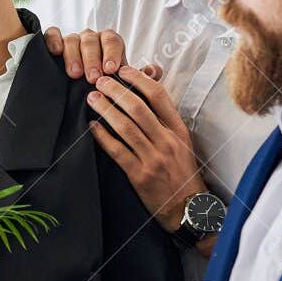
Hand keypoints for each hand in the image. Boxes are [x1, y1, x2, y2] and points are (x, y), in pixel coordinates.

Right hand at [43, 26, 162, 83]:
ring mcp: (72, 40)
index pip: (112, 40)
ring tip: (75, 75)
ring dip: (73, 56)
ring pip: (72, 39)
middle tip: (93, 78)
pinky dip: (53, 40)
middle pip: (91, 40)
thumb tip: (153, 71)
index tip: (111, 70)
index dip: (112, 53)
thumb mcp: (123, 84)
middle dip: (93, 59)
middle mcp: (91, 39)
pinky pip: (52, 34)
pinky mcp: (53, 42)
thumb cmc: (105, 87)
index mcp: (109, 43)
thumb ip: (139, 78)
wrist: (80, 93)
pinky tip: (55, 53)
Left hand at [85, 66, 209, 235]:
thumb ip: (165, 122)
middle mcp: (167, 141)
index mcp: (178, 130)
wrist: (189, 209)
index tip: (123, 71)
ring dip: (106, 109)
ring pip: (126, 126)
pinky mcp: (140, 175)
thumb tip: (144, 97)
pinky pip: (117, 150)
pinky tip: (92, 126)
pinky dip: (103, 136)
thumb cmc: (182, 174)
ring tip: (92, 98)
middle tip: (100, 81)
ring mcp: (153, 158)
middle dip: (116, 90)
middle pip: (138, 107)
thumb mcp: (182, 144)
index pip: (159, 96)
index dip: (139, 80)